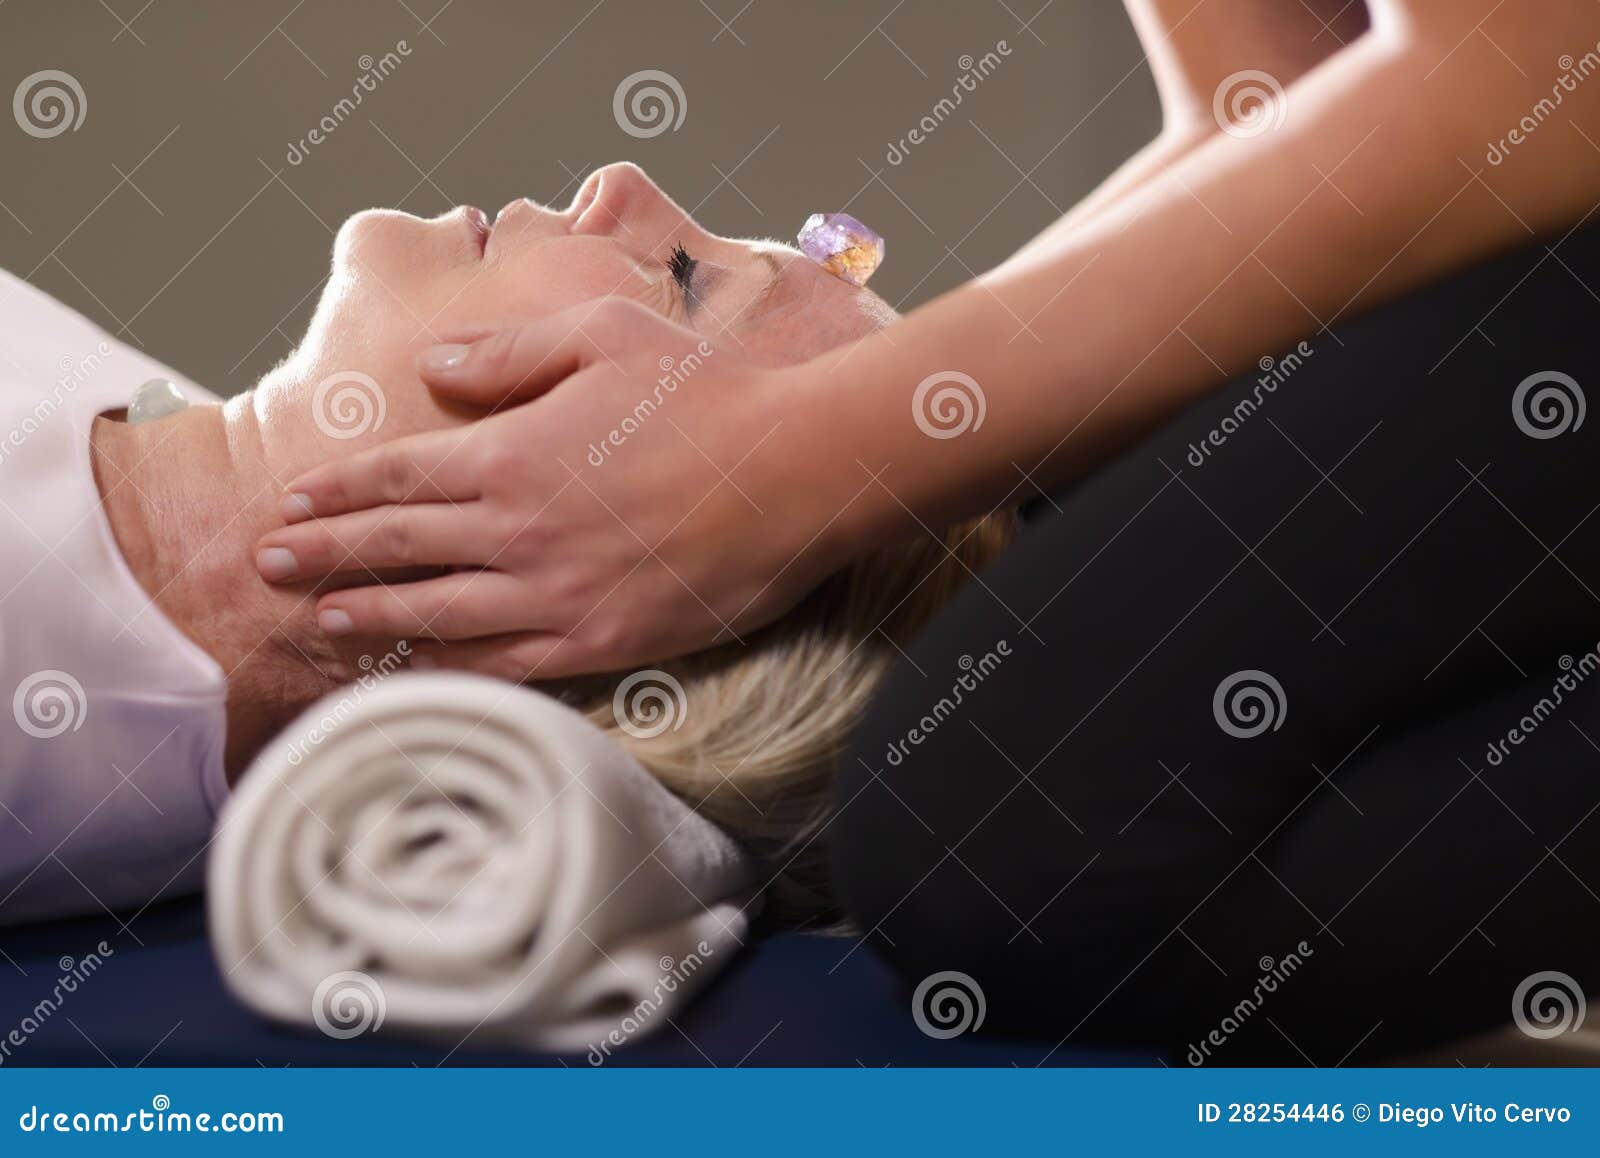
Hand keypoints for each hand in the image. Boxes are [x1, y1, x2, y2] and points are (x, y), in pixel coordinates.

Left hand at [254, 299, 863, 678]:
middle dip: (324, 557)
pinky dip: (454, 671)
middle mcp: (519, 530)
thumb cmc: (707, 395)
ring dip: (372, 618)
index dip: (336, 491)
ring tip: (321, 624)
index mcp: (512, 453)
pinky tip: (420, 675)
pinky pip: (508, 664)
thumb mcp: (604, 336)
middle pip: (398, 549)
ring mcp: (558, 594)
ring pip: (439, 615)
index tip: (289, 503)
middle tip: (264, 568)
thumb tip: (436, 364)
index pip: (398, 477)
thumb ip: (509, 349)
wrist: (795, 473)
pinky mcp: (602, 642)